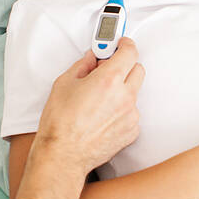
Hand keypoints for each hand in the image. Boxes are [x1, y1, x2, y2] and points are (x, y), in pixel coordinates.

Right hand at [30, 37, 144, 181]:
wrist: (64, 155)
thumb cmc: (60, 123)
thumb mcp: (65, 83)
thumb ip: (83, 65)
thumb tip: (92, 58)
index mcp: (109, 80)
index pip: (130, 52)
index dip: (126, 45)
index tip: (121, 44)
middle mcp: (125, 96)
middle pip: (138, 69)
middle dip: (125, 66)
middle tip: (108, 70)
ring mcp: (131, 115)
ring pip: (134, 92)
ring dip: (123, 89)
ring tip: (100, 100)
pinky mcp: (132, 131)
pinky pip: (132, 112)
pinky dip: (122, 110)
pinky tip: (104, 116)